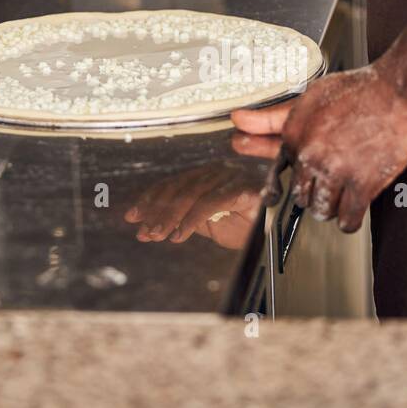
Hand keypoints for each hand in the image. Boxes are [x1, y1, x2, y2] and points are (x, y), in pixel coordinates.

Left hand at [124, 161, 263, 249]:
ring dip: (170, 217)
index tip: (131, 217)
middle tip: (143, 232)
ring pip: (192, 194)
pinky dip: (192, 219)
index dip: (150, 199)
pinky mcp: (244, 189)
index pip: (171, 183)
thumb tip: (147, 226)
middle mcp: (217, 171)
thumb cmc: (243, 227)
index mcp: (205, 176)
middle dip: (156, 211)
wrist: (275, 233)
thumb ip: (181, 220)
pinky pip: (212, 201)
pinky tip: (180, 235)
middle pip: (178, 188)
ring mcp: (231, 177)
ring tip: (158, 236)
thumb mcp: (206, 225)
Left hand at [230, 64, 406, 232]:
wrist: (398, 91)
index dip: (287, 178)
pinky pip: (347, 219)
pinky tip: (351, 213)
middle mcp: (310, 155)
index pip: (277, 169)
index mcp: (295, 134)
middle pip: (300, 195)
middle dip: (313, 193)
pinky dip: (349, 221)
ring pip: (321, 210)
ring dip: (331, 207)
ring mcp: (336, 172)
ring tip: (341, 195)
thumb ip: (273, 116)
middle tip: (328, 184)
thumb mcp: (310, 97)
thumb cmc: (359, 90)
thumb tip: (237, 121)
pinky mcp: (362, 184)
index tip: (288, 187)